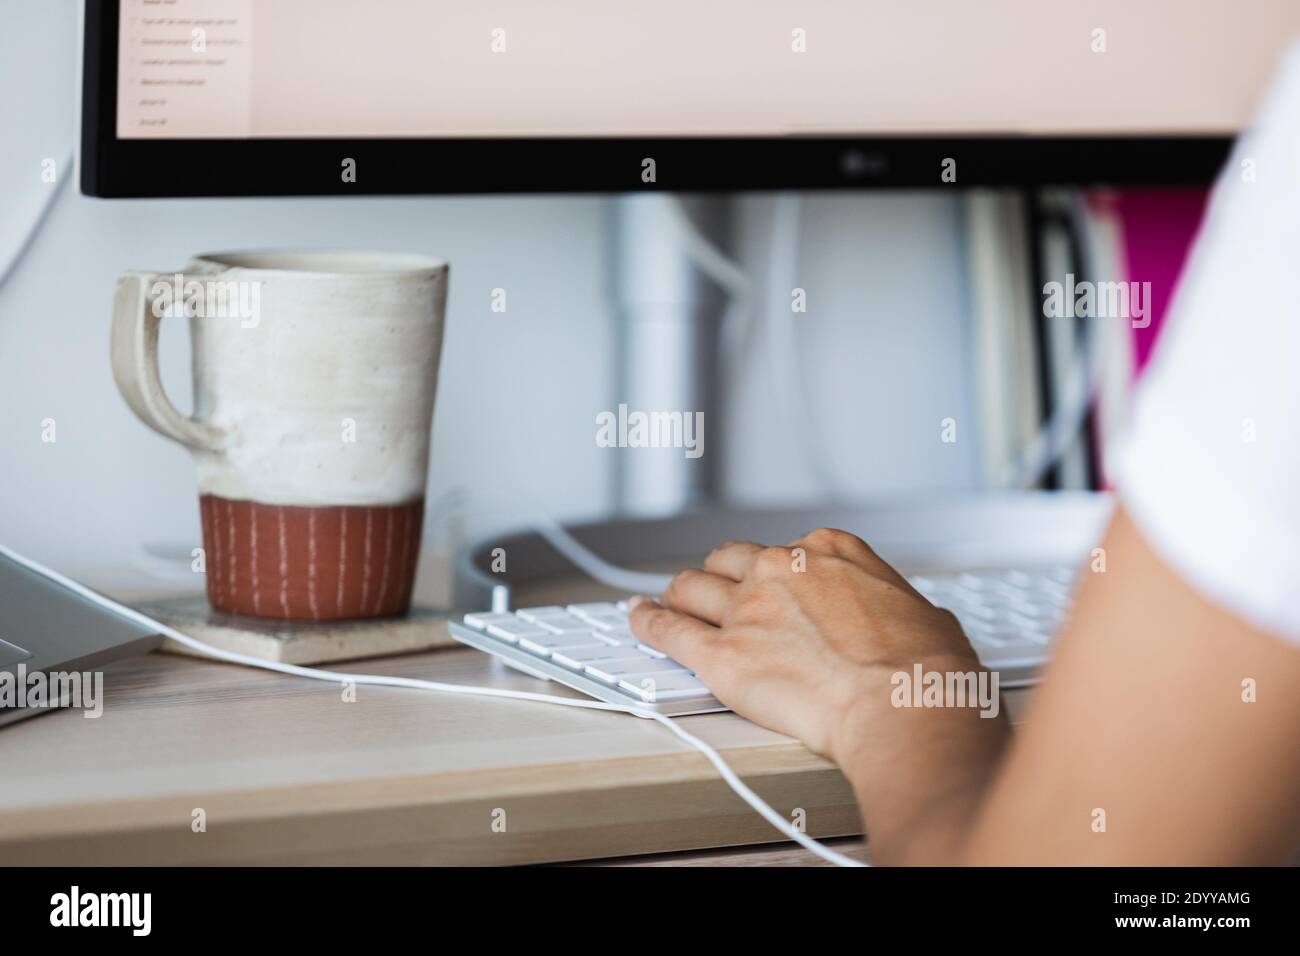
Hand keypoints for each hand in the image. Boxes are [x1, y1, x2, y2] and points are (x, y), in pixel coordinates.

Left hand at [627, 528, 983, 763]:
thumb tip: (908, 620)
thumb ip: (894, 609)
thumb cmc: (925, 671)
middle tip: (714, 594)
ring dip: (678, 596)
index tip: (767, 585)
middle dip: (720, 577)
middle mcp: (781, 569)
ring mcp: (746, 609)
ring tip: (666, 603)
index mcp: (830, 551)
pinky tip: (637, 620)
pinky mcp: (721, 653)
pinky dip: (647, 623)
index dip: (771, 573)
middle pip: (729, 560)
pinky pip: (667, 630)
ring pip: (691, 587)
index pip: (783, 550)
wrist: (904, 708)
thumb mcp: (926, 616)